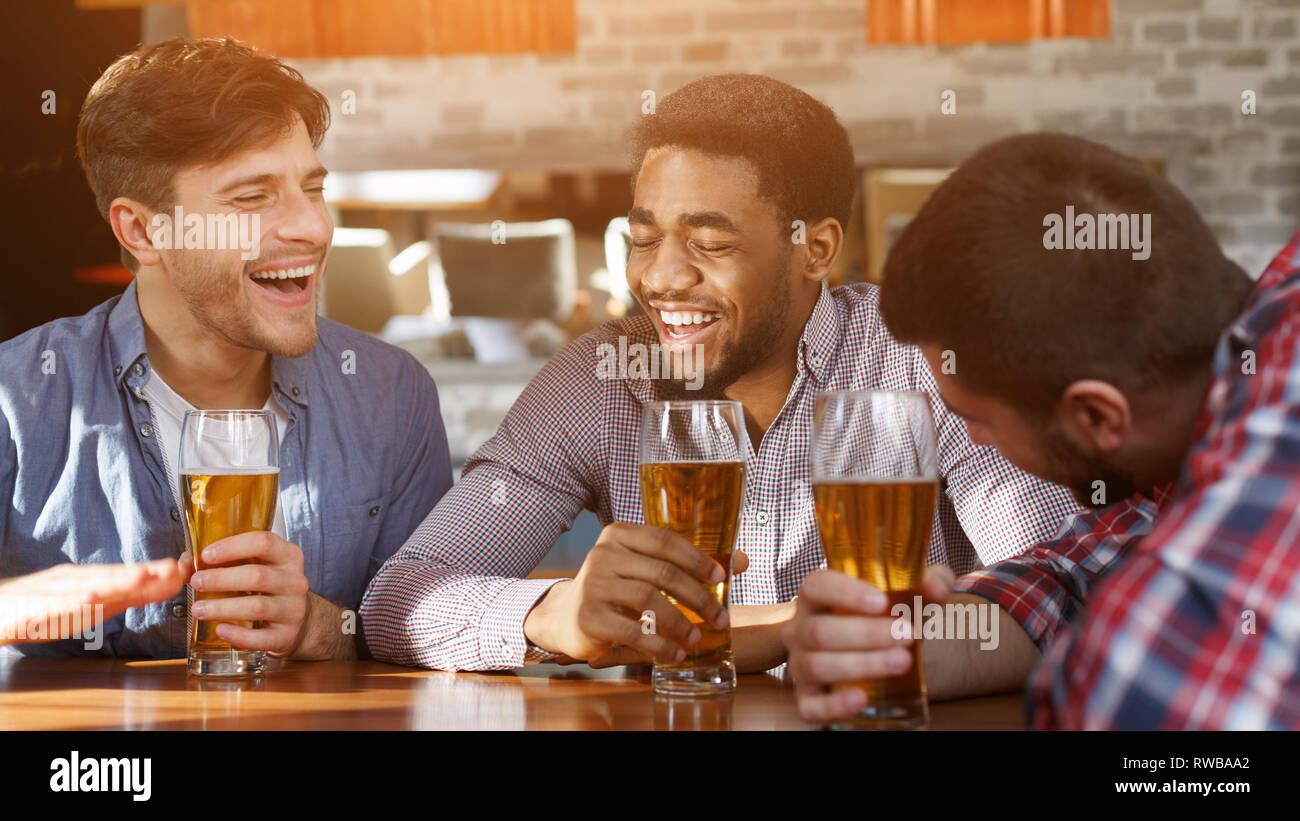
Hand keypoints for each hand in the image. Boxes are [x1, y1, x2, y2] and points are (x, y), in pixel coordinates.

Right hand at [0, 558, 188, 644]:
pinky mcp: (33, 606)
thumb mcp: (95, 601)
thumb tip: (168, 586)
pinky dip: (72, 602)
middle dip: (144, 573)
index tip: (188, 568)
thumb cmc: (49, 605)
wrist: (0, 607)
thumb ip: (130, 595)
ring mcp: (56, 591)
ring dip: (115, 581)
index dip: (161, 572)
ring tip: (140, 577)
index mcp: (94, 580)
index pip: (132, 574)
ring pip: (88, 585)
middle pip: (115, 576)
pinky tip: (87, 600)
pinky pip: (55, 605)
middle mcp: (78, 580)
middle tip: (172, 569)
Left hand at [189, 531, 309, 656]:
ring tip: (198, 609)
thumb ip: (227, 561)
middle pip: (257, 576)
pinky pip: (261, 638)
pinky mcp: (287, 636)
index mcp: (288, 556)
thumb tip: (185, 565)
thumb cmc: (269, 588)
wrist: (299, 621)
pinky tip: (220, 630)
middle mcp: (295, 581)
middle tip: (196, 582)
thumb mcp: (258, 566)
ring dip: (223, 608)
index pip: (264, 542)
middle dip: (221, 579)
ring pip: (257, 607)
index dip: (232, 547)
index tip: (206, 555)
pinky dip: (238, 636)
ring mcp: (293, 610)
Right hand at [581, 552, 777, 668]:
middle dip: (698, 596)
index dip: (696, 558)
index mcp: (618, 535)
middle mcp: (603, 554)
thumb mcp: (644, 569)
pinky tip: (675, 653)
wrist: (564, 616)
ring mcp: (593, 585)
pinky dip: (659, 645)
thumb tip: (741, 561)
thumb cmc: (615, 589)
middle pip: (661, 572)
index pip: (664, 539)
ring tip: (698, 638)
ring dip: (680, 622)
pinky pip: (632, 631)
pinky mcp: (589, 616)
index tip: (722, 577)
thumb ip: (687, 563)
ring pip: (648, 599)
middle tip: (720, 618)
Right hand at [783, 565, 954, 723]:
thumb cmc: (889, 616)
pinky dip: (833, 705)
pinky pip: (810, 707)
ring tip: (903, 662)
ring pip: (817, 666)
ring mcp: (800, 665)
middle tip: (908, 635)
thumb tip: (935, 588)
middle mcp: (801, 629)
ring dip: (861, 665)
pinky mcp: (807, 698)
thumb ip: (929, 581)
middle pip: (820, 631)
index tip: (882, 602)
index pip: (818, 586)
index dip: (845, 593)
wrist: (882, 651)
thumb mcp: (910, 594)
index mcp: (817, 596)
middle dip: (865, 634)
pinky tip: (861, 699)